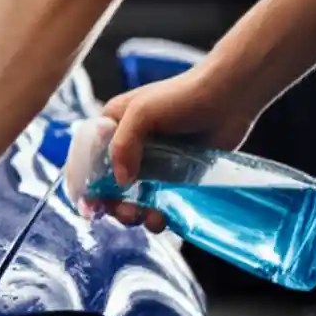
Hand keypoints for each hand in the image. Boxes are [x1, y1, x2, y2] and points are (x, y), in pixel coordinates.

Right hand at [100, 65, 260, 231]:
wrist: (230, 97)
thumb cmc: (183, 96)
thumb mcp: (141, 112)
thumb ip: (122, 145)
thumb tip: (120, 182)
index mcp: (110, 128)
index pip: (86, 163)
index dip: (85, 187)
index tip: (91, 208)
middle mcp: (126, 148)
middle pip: (105, 187)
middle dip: (112, 205)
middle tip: (128, 213)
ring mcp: (148, 164)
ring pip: (129, 199)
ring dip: (133, 214)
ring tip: (150, 218)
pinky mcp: (171, 176)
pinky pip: (155, 202)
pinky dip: (155, 214)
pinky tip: (163, 218)